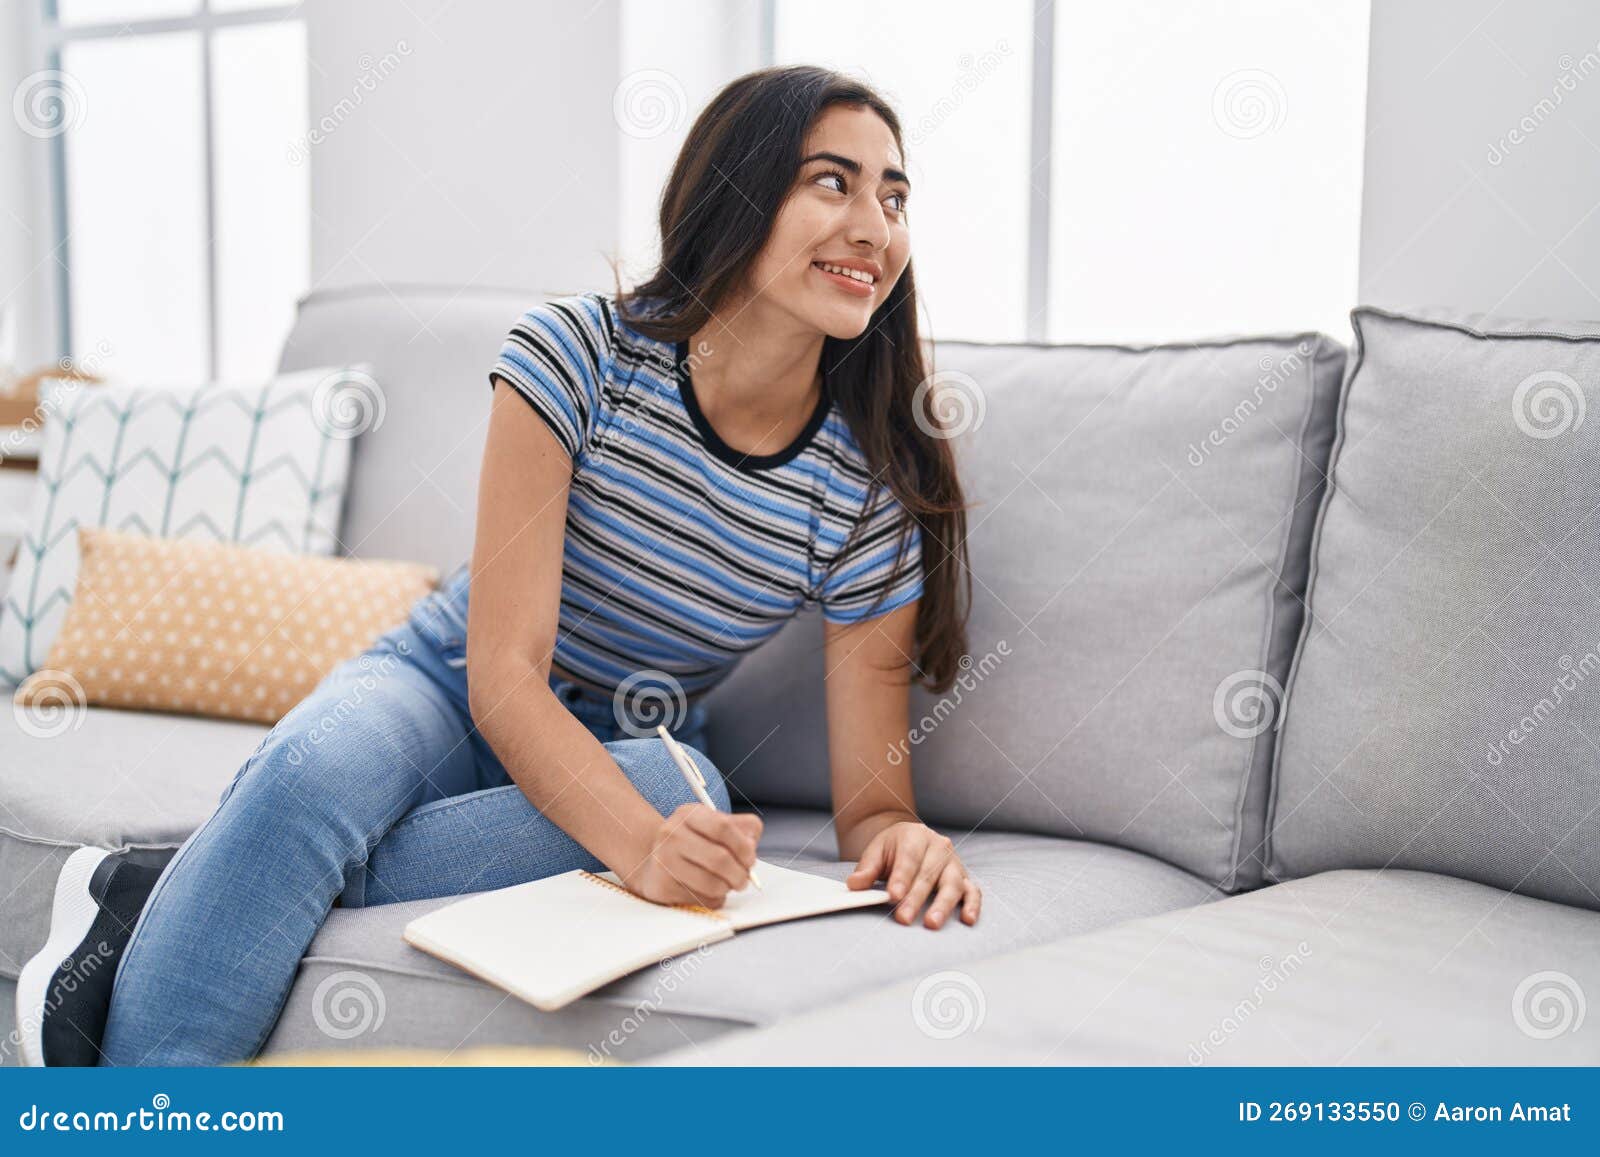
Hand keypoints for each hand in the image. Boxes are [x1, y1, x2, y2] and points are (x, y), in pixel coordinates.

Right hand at [621, 803, 761, 907]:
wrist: (653, 859)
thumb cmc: (693, 842)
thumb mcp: (715, 825)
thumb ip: (742, 828)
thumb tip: (752, 845)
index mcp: (689, 814)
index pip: (722, 826)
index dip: (743, 846)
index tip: (750, 859)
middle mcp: (672, 834)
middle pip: (719, 858)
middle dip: (740, 874)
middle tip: (743, 879)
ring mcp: (664, 861)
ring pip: (712, 884)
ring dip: (727, 889)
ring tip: (726, 884)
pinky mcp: (661, 886)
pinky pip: (700, 901)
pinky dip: (713, 899)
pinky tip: (707, 891)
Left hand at [845, 821, 980, 928]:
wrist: (910, 841)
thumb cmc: (893, 850)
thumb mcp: (876, 852)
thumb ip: (866, 869)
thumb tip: (855, 885)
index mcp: (915, 836)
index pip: (909, 857)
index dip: (902, 877)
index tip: (893, 895)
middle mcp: (939, 847)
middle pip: (929, 874)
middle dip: (916, 898)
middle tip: (903, 918)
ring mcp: (954, 862)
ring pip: (952, 883)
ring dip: (943, 904)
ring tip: (932, 923)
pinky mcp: (963, 878)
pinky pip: (972, 891)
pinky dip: (972, 905)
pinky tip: (967, 920)